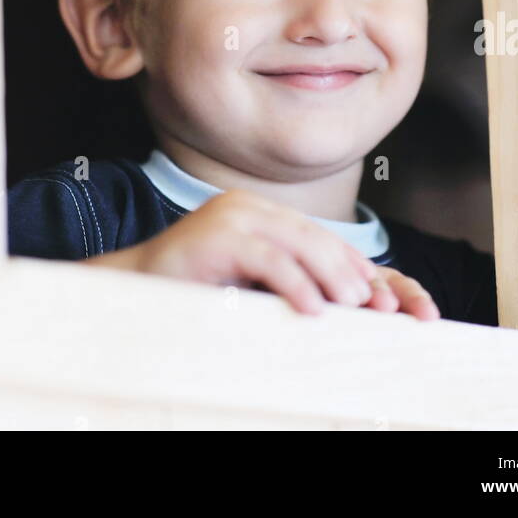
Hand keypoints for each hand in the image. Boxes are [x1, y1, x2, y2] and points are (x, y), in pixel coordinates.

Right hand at [99, 189, 440, 319]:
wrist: (133, 290)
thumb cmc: (193, 291)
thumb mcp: (246, 282)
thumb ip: (284, 280)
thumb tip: (337, 304)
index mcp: (259, 213)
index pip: (317, 236)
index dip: (354, 263)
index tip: (385, 295)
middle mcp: (249, 207)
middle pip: (314, 236)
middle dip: (350, 270)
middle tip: (379, 303)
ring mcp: (233, 216)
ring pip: (297, 243)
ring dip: (331, 276)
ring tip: (356, 305)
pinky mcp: (218, 236)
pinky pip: (267, 259)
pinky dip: (295, 284)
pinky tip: (313, 309)